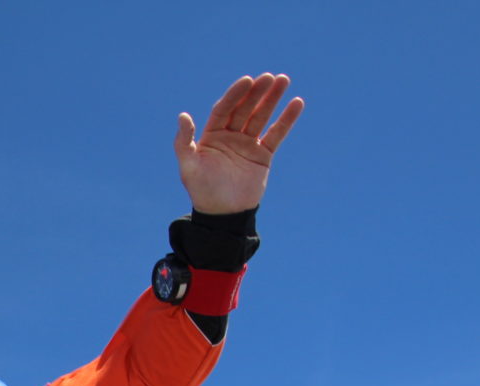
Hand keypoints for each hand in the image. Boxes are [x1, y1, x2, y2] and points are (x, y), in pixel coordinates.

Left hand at [175, 74, 303, 213]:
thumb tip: (183, 115)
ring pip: (261, 117)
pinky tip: (297, 103)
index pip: (225, 109)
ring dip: (272, 99)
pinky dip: (286, 119)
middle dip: (257, 93)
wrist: (223, 214)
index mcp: (211, 135)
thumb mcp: (189, 166)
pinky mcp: (263, 155)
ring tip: (284, 80)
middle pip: (245, 109)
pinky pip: (276, 134)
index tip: (247, 81)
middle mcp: (230, 136)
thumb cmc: (202, 190)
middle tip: (270, 77)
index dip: (235, 95)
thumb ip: (184, 141)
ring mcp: (247, 144)